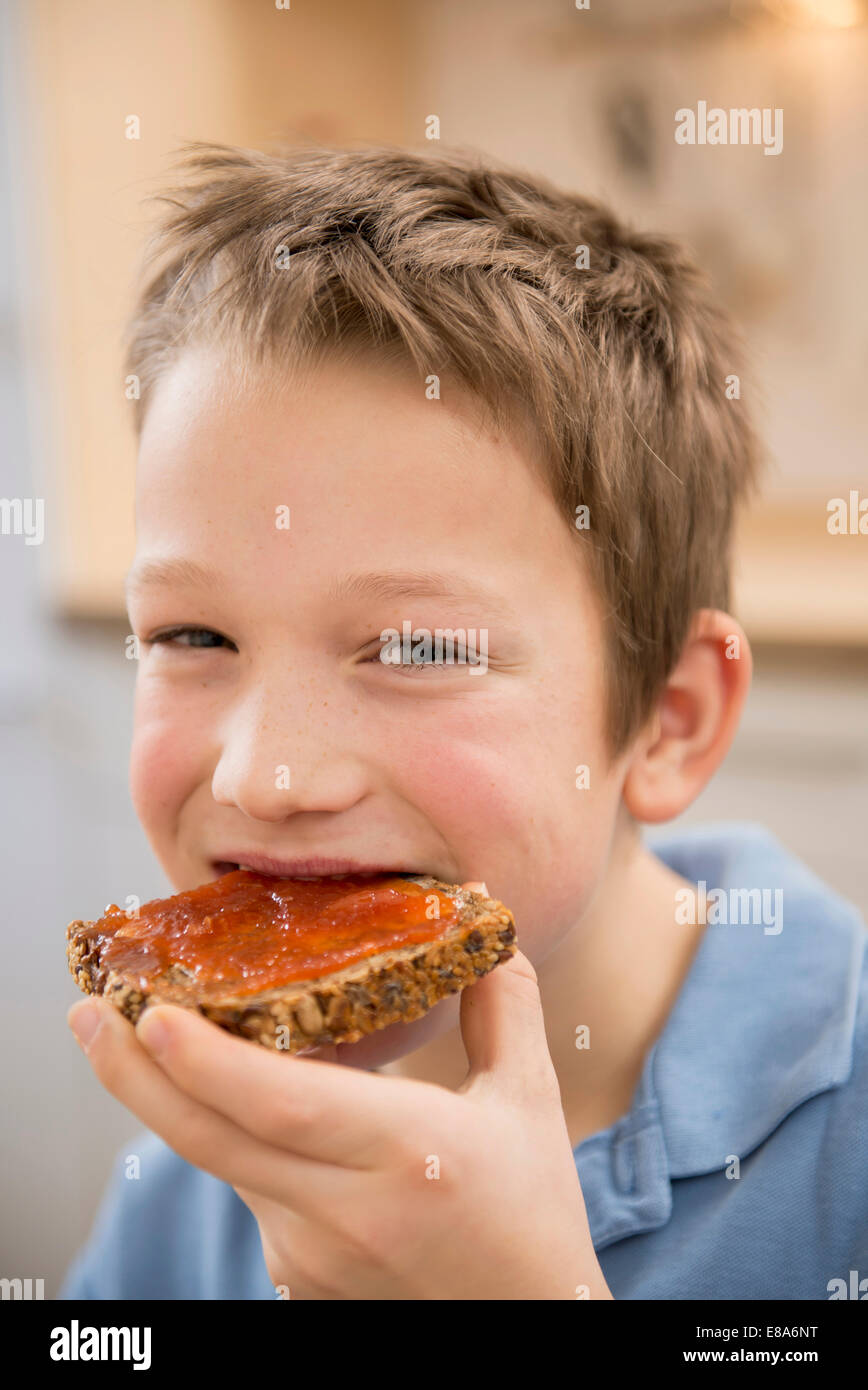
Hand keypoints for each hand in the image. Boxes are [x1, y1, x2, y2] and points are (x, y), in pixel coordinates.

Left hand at [68, 944, 611, 1299]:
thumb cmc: (531, 1208)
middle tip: (88, 1014)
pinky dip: (224, 1133)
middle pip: (214, 1140)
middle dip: (135, 1075)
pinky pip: (246, 1184)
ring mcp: (310, 1250)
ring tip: (127, 1035)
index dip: (212, 1063)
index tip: (155, 1017)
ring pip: (221, 1159)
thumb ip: (504, 1006)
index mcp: (409, 1152)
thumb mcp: (529, 1100)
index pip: (285, 1107)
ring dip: (170, 1098)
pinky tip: (217, 1093)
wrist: (524, 1323)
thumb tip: (485, 924)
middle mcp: (346, 1208)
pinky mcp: (295, 1272)